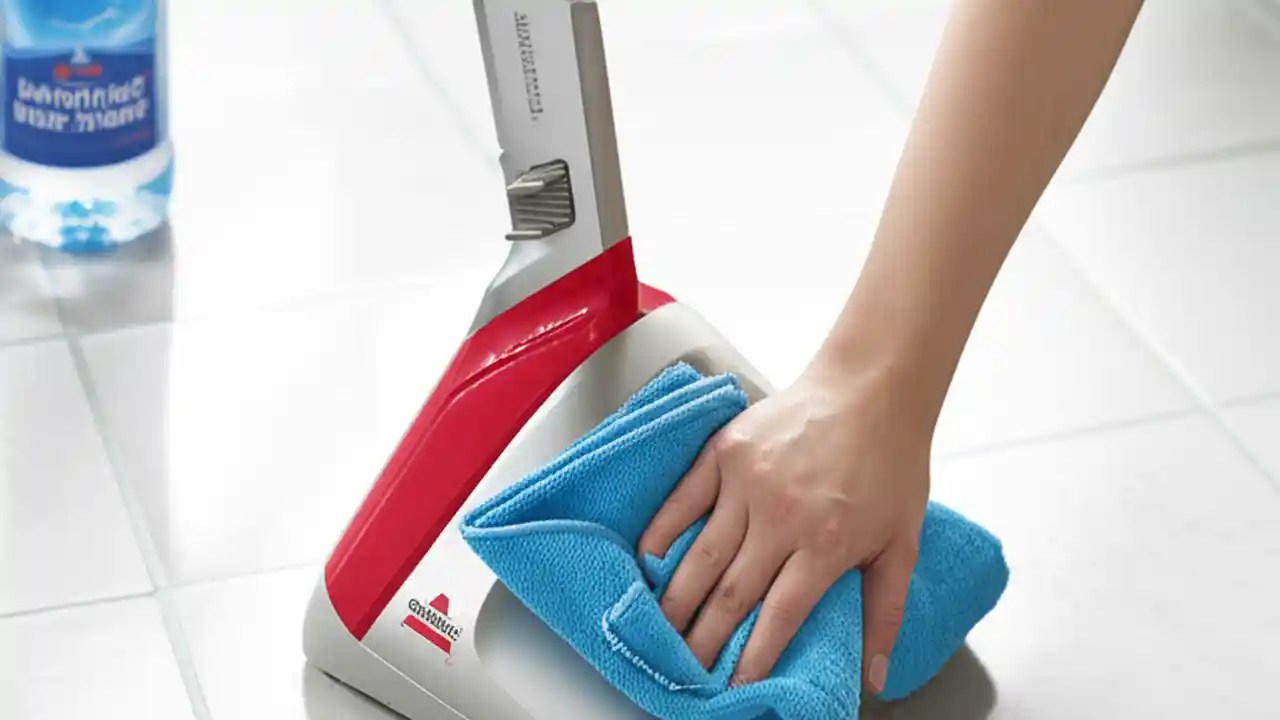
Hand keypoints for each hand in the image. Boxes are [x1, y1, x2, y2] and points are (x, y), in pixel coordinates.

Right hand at [637, 356, 930, 692]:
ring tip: (660, 629)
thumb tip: (875, 676)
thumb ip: (884, 612)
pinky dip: (663, 531)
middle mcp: (782, 515)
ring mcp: (748, 480)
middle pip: (732, 593)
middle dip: (704, 639)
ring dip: (678, 598)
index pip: (779, 616)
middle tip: (684, 667)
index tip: (732, 686)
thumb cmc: (890, 463)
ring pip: (702, 554)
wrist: (872, 387)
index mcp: (827, 542)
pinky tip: (650, 561)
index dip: (753, 657)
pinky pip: (684, 499)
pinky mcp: (726, 451)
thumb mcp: (901, 542)